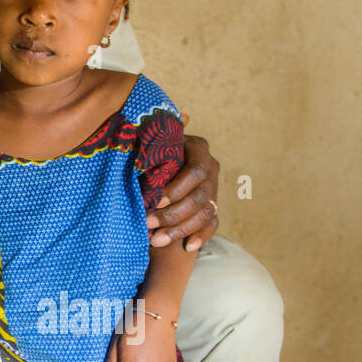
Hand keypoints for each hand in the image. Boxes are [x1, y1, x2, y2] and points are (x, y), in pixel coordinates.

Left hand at [147, 116, 219, 252]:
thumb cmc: (151, 151)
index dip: (176, 188)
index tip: (153, 200)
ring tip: (155, 239)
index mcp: (199, 150)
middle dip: (172, 213)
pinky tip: (187, 246)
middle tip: (147, 223)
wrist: (156, 169)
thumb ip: (163, 130)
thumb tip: (182, 114)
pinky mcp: (212, 210)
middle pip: (199, 197)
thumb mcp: (154, 140)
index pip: (195, 172)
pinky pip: (212, 226)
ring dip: (180, 228)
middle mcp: (211, 170)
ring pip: (204, 214)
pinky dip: (201, 236)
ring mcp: (213, 191)